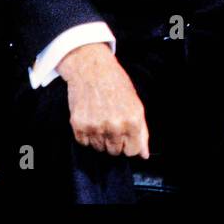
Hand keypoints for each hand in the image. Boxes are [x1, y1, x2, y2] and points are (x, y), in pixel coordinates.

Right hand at [57, 42, 149, 158]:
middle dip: (115, 142)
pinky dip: (87, 135)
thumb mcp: (136, 104)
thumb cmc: (116, 84)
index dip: (130, 145)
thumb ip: (142, 132)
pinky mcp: (79, 126)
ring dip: (101, 138)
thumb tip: (144, 155)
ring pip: (99, 148)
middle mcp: (115, 126)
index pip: (133, 151)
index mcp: (132, 120)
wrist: (92, 69)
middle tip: (113, 124)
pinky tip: (91, 119)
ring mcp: (96, 127)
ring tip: (102, 118)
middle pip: (115, 152)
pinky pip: (84, 142)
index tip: (127, 137)